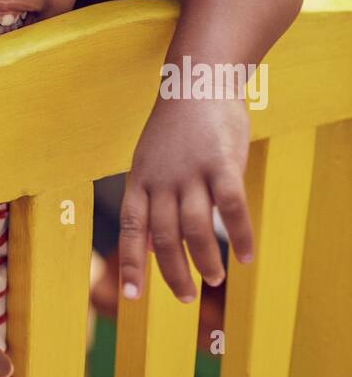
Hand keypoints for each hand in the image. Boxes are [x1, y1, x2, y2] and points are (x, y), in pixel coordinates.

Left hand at [118, 96, 253, 303]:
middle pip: (163, 235)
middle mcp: (162, 177)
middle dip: (173, 272)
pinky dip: (239, 235)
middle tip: (185, 297)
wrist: (197, 79)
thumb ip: (150, 202)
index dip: (130, 262)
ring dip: (204, 260)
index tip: (131, 296)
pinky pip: (231, 207)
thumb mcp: (150, 161)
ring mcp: (191, 170)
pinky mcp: (221, 162)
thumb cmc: (176, 128)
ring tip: (214, 278)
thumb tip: (150, 249)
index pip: (131, 227)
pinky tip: (245, 255)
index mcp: (141, 178)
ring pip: (194, 227)